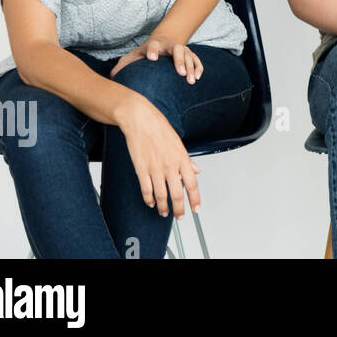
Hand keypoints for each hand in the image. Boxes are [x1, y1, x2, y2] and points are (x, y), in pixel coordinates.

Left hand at [110, 38, 202, 84]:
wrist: (162, 41)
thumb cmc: (144, 54)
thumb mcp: (132, 57)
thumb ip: (123, 66)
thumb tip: (112, 78)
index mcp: (153, 45)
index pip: (152, 45)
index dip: (152, 50)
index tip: (152, 58)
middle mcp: (169, 46)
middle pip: (177, 49)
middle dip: (179, 61)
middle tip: (181, 73)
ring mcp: (181, 49)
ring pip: (188, 55)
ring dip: (191, 67)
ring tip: (191, 81)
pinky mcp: (189, 54)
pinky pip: (197, 60)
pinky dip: (198, 68)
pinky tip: (198, 77)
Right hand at [114, 95, 199, 218]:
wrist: (140, 120)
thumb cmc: (159, 128)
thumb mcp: (179, 143)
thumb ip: (187, 160)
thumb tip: (196, 170)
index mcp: (182, 158)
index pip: (192, 184)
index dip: (195, 199)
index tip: (196, 209)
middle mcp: (170, 165)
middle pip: (177, 194)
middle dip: (179, 209)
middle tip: (180, 216)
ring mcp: (155, 168)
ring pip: (161, 195)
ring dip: (163, 207)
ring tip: (164, 213)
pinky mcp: (141, 169)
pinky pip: (146, 189)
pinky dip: (149, 199)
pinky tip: (151, 203)